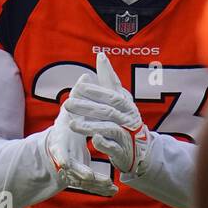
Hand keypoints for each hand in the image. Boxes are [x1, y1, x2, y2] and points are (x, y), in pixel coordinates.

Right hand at [45, 78, 116, 196]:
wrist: (58, 147)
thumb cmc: (66, 127)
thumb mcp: (70, 111)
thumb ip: (77, 96)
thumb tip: (85, 75)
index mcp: (60, 144)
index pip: (59, 153)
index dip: (62, 158)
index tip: (66, 162)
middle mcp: (65, 160)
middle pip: (71, 171)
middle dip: (80, 173)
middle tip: (92, 176)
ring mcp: (73, 170)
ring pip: (83, 181)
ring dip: (95, 184)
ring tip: (108, 185)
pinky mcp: (82, 178)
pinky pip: (92, 186)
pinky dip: (102, 190)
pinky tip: (113, 191)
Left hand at [65, 52, 149, 175]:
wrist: (141, 148)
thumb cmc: (125, 120)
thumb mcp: (120, 99)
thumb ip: (109, 79)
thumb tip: (100, 56)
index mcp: (126, 105)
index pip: (111, 95)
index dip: (96, 91)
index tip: (79, 87)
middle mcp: (127, 119)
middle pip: (107, 111)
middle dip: (87, 107)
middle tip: (67, 104)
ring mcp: (126, 135)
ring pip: (108, 129)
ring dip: (90, 126)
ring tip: (72, 125)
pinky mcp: (122, 151)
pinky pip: (113, 147)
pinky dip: (103, 144)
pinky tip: (93, 140)